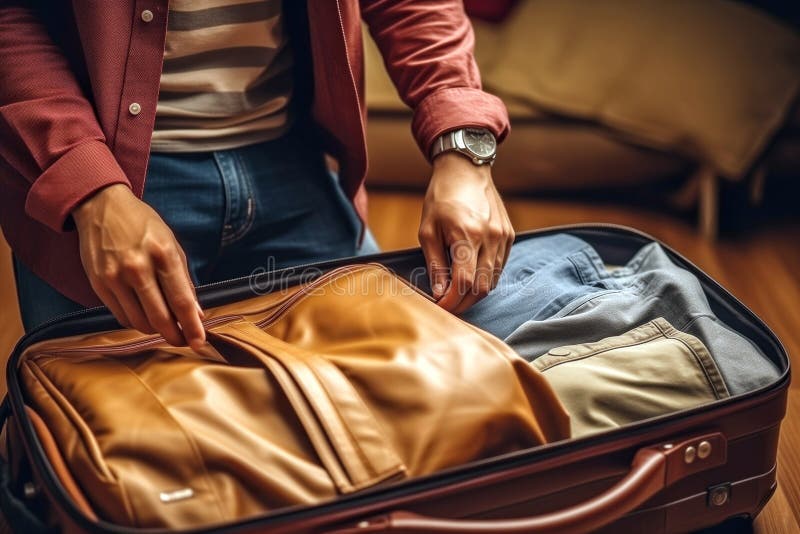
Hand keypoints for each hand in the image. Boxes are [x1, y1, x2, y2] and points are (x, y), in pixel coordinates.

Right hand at [72, 184, 205, 350]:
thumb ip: (184, 280)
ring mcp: (115, 277)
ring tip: (165, 327)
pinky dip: (136, 321)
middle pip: (160, 317)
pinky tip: (144, 316)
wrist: (102, 206)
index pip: (181, 300)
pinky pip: (121, 315)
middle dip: (175, 336)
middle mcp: (138, 267)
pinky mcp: (98, 284)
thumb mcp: (172, 244)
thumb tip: (196, 313)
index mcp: (163, 254)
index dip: (192, 326)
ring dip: (155, 330)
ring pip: (139, 321)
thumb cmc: (143, 225)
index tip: (199, 342)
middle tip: (184, 341)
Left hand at [418, 152, 514, 313]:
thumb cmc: (441, 198)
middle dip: (463, 302)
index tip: (439, 306)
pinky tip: (471, 277)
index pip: (463, 282)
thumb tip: (439, 292)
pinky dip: (485, 278)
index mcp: (467, 235)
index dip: (451, 300)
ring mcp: (503, 237)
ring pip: (493, 280)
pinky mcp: (509, 235)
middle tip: (448, 305)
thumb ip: (435, 263)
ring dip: (475, 292)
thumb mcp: (428, 230)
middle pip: (481, 287)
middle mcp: (490, 237)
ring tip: (457, 294)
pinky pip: (499, 267)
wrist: (465, 171)